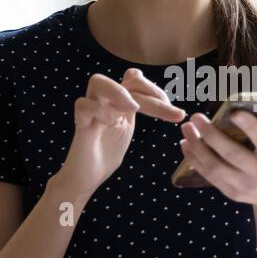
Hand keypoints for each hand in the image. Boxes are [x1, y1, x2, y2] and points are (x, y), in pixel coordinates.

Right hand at [60, 69, 186, 196]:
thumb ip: (138, 108)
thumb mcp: (127, 127)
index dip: (156, 90)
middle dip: (150, 91)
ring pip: (97, 81)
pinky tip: (109, 122)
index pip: (136, 81)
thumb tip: (157, 94)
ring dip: (119, 92)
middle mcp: (105, 101)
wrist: (88, 177)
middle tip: (169, 109)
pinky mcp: (81, 125)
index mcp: (118, 101)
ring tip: (133, 108)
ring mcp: (92, 111)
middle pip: (124, 80)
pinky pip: (83, 105)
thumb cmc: (107, 153)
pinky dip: (98, 109)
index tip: (175, 112)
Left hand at [178, 108, 256, 208]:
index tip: (234, 112)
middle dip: (212, 135)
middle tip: (197, 117)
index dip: (250, 128)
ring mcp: (244, 186)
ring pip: (215, 167)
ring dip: (197, 147)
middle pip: (232, 154)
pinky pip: (209, 176)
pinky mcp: (230, 192)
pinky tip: (186, 143)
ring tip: (186, 128)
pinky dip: (194, 160)